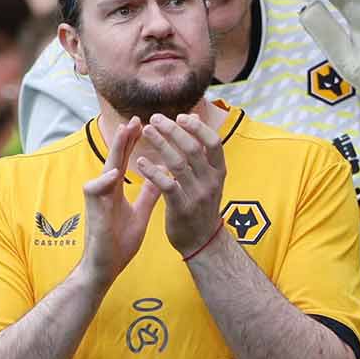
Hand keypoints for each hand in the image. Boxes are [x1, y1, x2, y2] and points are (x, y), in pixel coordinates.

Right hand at [77, 115, 160, 286]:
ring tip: (126, 133)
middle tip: (136, 118)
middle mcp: (104, 190)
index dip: (133, 142)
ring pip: (105, 168)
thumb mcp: (140, 214)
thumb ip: (148, 195)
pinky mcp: (93, 211)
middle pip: (115, 157)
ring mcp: (97, 199)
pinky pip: (96, 191)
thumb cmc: (119, 243)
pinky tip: (115, 173)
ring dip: (116, 150)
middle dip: (125, 137)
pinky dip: (104, 181)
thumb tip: (160, 177)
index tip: (143, 124)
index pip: (124, 160)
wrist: (105, 267)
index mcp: (115, 190)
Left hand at [129, 112, 226, 256]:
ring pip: (178, 163)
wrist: (201, 242)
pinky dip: (152, 171)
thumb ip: (201, 150)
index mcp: (219, 172)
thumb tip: (195, 117)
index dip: (198, 127)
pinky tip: (140, 161)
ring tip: (146, 132)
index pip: (214, 142)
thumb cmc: (201, 205)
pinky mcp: (181, 208)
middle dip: (173, 130)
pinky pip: (166, 185)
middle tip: (155, 119)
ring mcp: (197, 195)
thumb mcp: (208, 177)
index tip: (181, 116)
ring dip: (160, 144)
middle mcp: (211, 182)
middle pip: (193, 148)